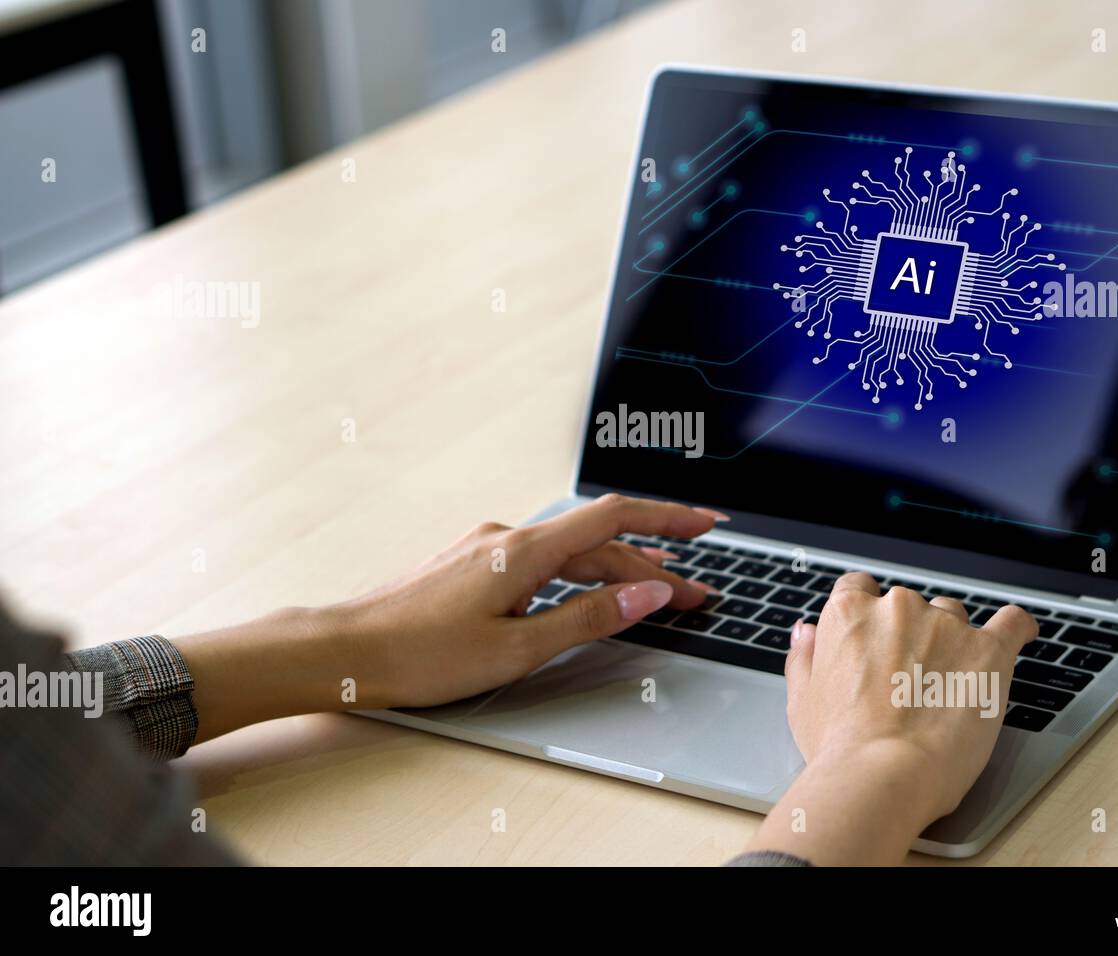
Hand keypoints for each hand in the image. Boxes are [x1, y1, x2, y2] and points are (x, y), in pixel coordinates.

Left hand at [175, 495, 725, 741]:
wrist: (341, 650)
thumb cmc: (419, 655)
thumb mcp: (517, 648)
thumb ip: (588, 617)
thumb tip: (648, 592)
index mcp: (525, 551)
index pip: (614, 519)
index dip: (668, 519)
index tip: (709, 523)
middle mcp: (508, 539)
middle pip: (596, 542)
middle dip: (652, 566)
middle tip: (694, 596)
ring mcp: (486, 549)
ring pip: (567, 554)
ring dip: (614, 572)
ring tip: (654, 593)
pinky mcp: (470, 566)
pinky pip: (540, 562)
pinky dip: (576, 575)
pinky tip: (584, 592)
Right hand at [745, 573, 1036, 864]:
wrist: (883, 774)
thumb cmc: (840, 747)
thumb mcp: (802, 701)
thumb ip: (804, 657)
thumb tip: (807, 633)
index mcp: (849, 614)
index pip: (858, 589)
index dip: (868, 614)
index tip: (875, 636)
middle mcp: (897, 608)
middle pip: (909, 606)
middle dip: (910, 636)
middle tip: (908, 682)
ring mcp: (945, 626)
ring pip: (953, 618)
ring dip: (953, 641)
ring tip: (950, 686)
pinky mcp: (988, 651)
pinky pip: (1012, 623)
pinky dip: (1017, 626)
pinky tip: (1018, 633)